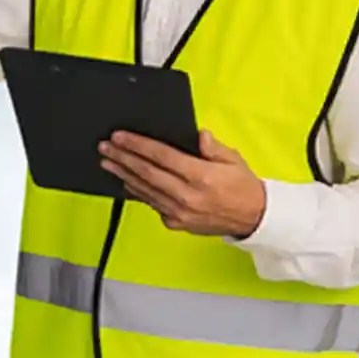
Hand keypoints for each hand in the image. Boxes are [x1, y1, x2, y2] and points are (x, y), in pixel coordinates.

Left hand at [98, 130, 265, 237]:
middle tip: (105, 147)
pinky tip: (125, 181)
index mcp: (201, 177)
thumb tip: (197, 134)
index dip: (138, 145)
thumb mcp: (233, 159)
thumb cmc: (242, 186)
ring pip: (144, 190)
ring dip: (123, 174)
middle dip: (122, 158)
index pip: (162, 157)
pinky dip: (136, 191)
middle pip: (147, 173)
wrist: (253, 218)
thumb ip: (212, 147)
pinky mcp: (176, 223)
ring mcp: (180, 212)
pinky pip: (152, 204)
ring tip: (108, 162)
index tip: (120, 136)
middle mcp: (187, 196)